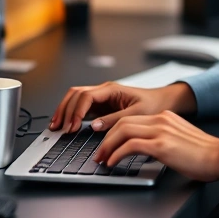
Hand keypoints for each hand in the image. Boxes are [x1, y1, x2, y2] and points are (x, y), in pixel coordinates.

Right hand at [49, 82, 195, 132]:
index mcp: (112, 89)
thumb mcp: (136, 115)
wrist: (162, 102)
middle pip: (76, 95)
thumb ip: (114, 120)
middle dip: (64, 110)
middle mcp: (104, 91)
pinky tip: (66, 124)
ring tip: (56, 126)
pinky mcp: (101, 105)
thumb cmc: (153, 105)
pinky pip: (81, 106)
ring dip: (64, 110)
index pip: (86, 96)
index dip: (76, 112)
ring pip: (75, 98)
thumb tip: (94, 126)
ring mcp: (101, 97)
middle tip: (59, 128)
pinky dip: (71, 114)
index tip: (72, 127)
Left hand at [92, 111, 218, 182]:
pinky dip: (117, 154)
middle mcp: (161, 120)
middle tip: (99, 153)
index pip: (132, 119)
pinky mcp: (161, 145)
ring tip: (102, 159)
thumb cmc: (204, 155)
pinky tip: (113, 162)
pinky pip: (130, 145)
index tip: (107, 145)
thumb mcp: (179, 140)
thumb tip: (144, 150)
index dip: (114, 132)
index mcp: (165, 118)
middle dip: (106, 138)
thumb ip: (162, 139)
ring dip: (108, 146)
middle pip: (123, 122)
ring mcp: (161, 131)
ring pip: (123, 130)